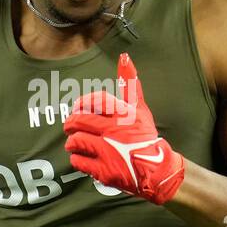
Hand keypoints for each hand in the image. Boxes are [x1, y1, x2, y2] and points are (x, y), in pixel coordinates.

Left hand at [63, 52, 185, 204]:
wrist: (156, 168)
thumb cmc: (145, 135)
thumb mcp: (140, 108)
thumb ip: (130, 84)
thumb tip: (124, 56)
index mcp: (123, 114)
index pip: (94, 100)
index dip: (81, 103)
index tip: (77, 108)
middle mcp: (114, 131)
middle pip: (79, 121)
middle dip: (70, 124)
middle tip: (70, 127)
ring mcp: (108, 151)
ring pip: (75, 141)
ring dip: (72, 142)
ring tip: (75, 143)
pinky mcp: (104, 170)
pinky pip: (78, 161)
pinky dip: (76, 159)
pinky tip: (82, 157)